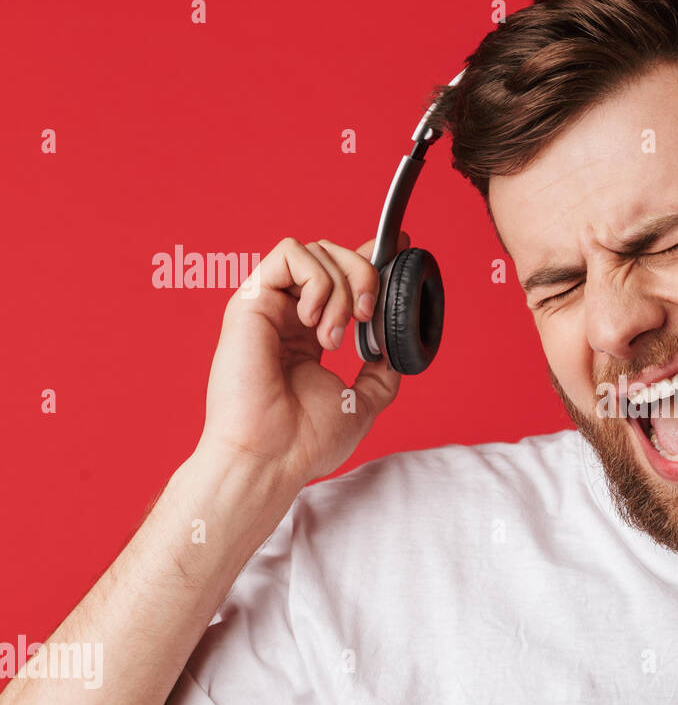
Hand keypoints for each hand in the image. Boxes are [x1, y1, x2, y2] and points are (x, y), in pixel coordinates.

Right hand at [196, 232, 410, 487]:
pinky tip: (315, 322)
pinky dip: (316, 280)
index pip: (339, 277)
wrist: (273, 456)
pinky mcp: (250, 300)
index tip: (401, 248)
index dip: (370, 256)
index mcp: (309, 334)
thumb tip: (396, 348)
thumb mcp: (362, 402)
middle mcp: (288, 315)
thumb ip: (379, 372)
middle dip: (364, 274)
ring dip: (341, 288)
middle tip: (366, 316)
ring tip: (334, 337)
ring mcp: (269, 306)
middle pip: (333, 255)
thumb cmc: (306, 440)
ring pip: (316, 250)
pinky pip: (289, 254)